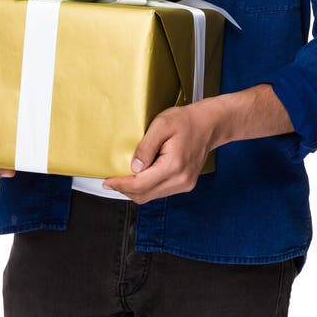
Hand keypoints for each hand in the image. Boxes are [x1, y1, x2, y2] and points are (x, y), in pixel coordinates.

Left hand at [102, 101, 219, 203]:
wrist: (209, 124)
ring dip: (135, 190)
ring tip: (123, 178)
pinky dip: (147, 187)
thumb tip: (133, 167)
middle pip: (145, 195)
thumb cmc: (187, 121)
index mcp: (174, 166)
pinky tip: (140, 176)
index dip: (121, 185)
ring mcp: (184, 184)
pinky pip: (160, 191)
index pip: (141, 185)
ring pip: (152, 196)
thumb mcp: (162, 124)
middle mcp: (181, 180)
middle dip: (125, 189)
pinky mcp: (185, 184)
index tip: (107, 182)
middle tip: (111, 180)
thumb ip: (146, 147)